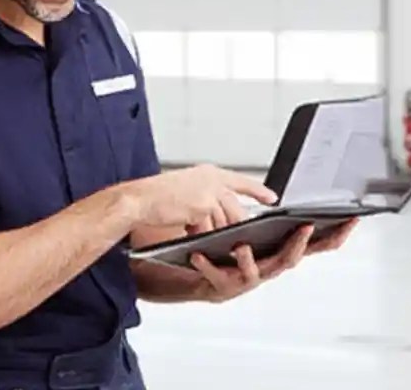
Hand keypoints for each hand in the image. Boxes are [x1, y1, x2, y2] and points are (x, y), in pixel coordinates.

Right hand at [125, 164, 278, 230]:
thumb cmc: (155, 198)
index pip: (241, 181)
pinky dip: (201, 235)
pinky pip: (211, 229)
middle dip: (232, 226)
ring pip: (224, 221)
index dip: (258, 190)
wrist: (139, 200)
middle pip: (236, 209)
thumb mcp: (186, 194)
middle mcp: (212, 179)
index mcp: (208, 173)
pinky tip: (188, 233)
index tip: (271, 198)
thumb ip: (206, 201)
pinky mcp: (204, 206)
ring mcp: (210, 191)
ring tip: (195, 233)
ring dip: (212, 232)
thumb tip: (222, 218)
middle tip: (227, 237)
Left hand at [188, 218, 360, 301]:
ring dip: (248, 258)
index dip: (337, 234)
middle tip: (306, 226)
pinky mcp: (223, 286)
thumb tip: (288, 194)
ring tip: (240, 245)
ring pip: (254, 271)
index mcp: (282, 253)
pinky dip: (207, 264)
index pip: (317, 245)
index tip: (352, 219)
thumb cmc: (235, 252)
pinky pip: (215, 274)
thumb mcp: (260, 233)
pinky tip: (198, 253)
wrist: (202, 276)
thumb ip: (274, 219)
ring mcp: (247, 280)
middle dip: (298, 243)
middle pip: (290, 259)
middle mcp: (270, 268)